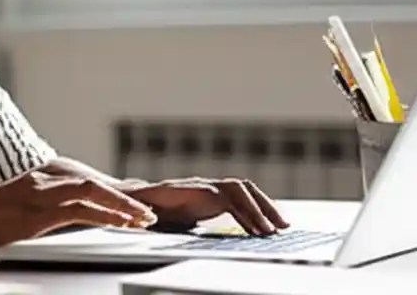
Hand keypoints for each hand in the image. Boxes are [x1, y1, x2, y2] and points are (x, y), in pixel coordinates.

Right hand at [0, 171, 157, 260]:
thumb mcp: (12, 214)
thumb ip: (35, 213)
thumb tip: (53, 223)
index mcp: (35, 180)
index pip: (81, 181)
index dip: (108, 193)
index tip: (127, 207)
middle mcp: (41, 180)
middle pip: (93, 182)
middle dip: (122, 198)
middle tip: (145, 213)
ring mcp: (40, 193)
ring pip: (93, 191)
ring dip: (122, 205)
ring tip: (144, 219)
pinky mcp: (39, 212)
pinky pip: (82, 211)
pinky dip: (107, 216)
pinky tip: (123, 225)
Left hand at [121, 177, 290, 235]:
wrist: (136, 199)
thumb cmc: (138, 205)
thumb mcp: (141, 208)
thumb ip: (145, 211)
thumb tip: (146, 217)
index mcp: (187, 190)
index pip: (224, 193)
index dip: (244, 209)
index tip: (260, 229)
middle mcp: (202, 186)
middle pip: (239, 189)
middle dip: (262, 207)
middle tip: (279, 228)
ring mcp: (209, 191)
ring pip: (243, 193)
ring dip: (263, 208)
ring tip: (281, 228)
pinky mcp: (212, 200)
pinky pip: (238, 202)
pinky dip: (253, 214)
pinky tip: (264, 230)